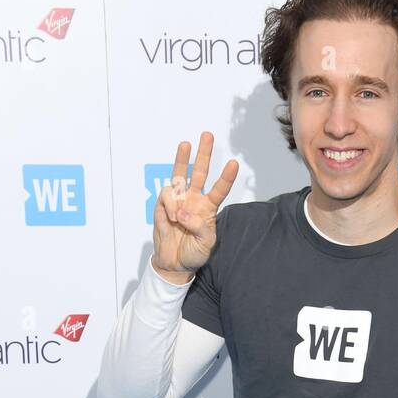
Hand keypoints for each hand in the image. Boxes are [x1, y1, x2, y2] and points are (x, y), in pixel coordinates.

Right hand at [152, 132, 238, 275]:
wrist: (174, 263)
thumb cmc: (194, 252)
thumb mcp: (206, 244)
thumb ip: (200, 227)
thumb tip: (183, 211)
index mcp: (208, 208)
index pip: (219, 189)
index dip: (226, 177)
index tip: (234, 163)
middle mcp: (194, 199)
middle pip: (200, 172)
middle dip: (204, 153)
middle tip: (208, 135)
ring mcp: (178, 200)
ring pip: (180, 174)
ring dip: (182, 157)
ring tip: (185, 144)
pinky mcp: (163, 205)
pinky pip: (167, 194)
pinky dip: (170, 204)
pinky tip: (173, 217)